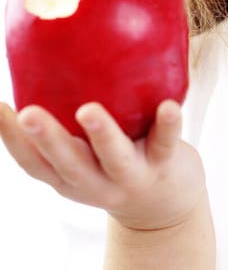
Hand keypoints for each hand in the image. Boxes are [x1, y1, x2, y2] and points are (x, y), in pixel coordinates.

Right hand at [0, 99, 205, 229]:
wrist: (166, 208)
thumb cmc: (114, 164)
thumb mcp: (83, 155)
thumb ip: (65, 126)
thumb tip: (40, 61)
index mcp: (68, 177)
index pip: (33, 162)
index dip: (11, 138)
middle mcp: (95, 182)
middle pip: (68, 163)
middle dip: (47, 139)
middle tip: (28, 113)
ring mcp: (130, 176)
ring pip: (114, 158)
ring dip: (102, 134)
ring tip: (88, 110)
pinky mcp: (165, 165)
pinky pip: (166, 144)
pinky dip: (168, 126)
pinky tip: (169, 106)